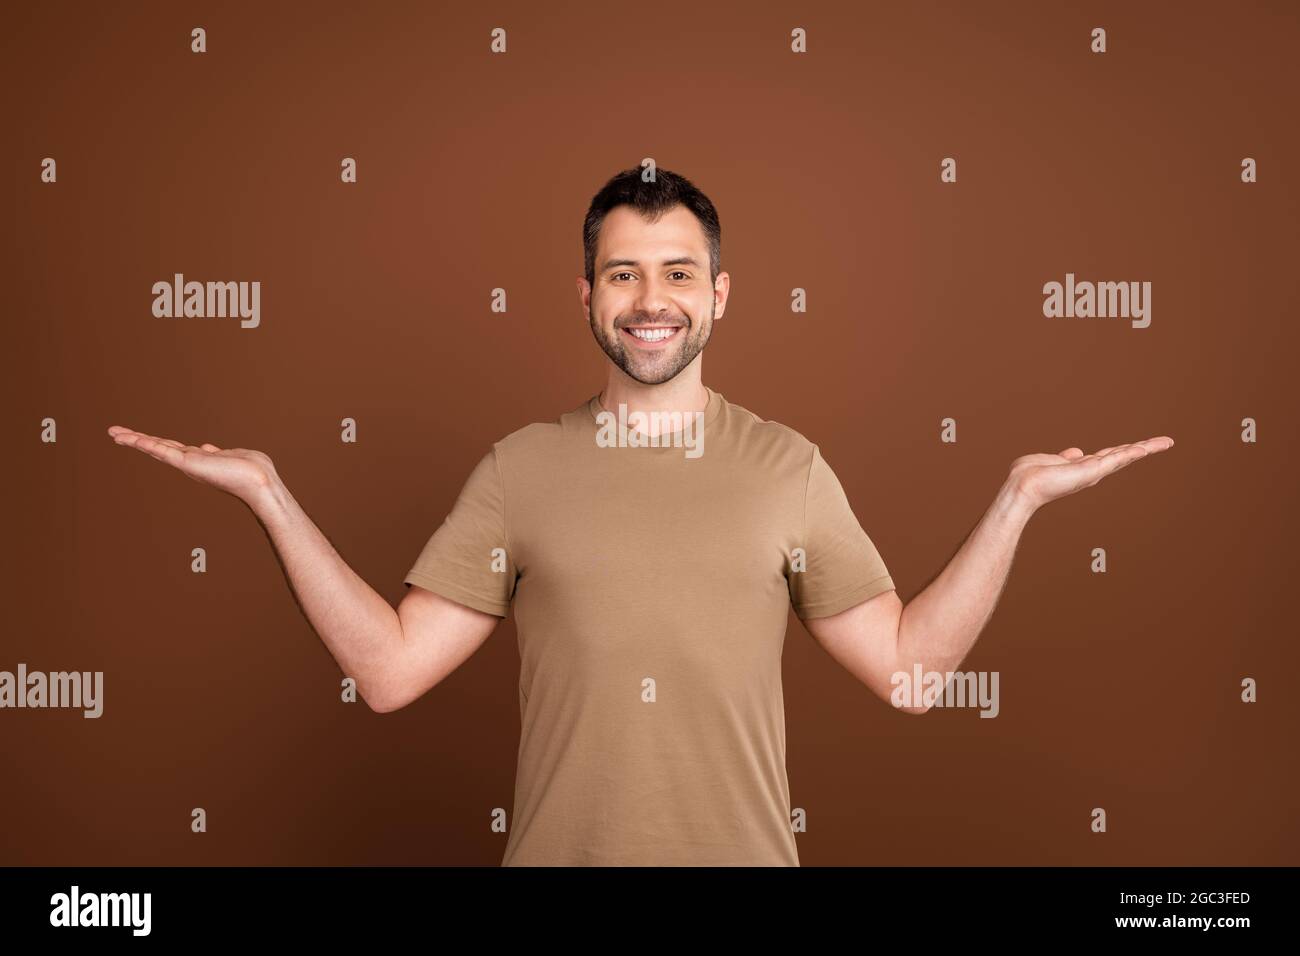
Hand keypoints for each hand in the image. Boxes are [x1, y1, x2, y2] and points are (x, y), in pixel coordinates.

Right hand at [107, 425, 279, 503]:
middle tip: (115, 433)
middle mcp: (190, 463)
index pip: (172, 448)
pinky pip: (162, 451)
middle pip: (158, 447)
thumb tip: (206, 447)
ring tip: (114, 433)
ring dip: (134, 440)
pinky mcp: (188, 463)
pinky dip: (146, 444)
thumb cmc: (252, 471)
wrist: (259, 482)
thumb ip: (215, 453)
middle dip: (136, 439)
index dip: (154, 442)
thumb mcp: (231, 455)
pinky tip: (130, 438)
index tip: (138, 437)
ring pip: (155, 448)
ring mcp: (187, 463)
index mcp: (199, 460)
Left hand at [1008, 436, 1173, 511]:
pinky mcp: (1093, 470)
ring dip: (1146, 447)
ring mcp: (1094, 471)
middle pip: (1123, 455)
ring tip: (1165, 442)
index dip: (1125, 450)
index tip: (1141, 445)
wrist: (1023, 487)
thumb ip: (1065, 458)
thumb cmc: (1029, 476)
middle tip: (1166, 441)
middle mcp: (1092, 470)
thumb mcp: (1050, 461)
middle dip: (1144, 448)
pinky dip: (1132, 452)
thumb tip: (1075, 452)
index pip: (1109, 456)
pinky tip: (1146, 447)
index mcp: (1082, 467)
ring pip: (1125, 455)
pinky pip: (1117, 458)